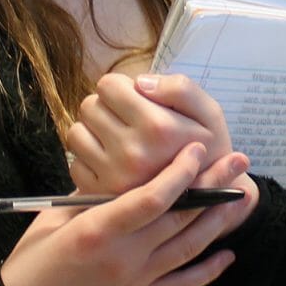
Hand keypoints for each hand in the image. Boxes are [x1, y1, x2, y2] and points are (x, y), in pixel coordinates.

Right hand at [0, 143, 255, 285]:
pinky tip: (227, 255)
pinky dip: (207, 272)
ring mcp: (133, 282)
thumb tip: (124, 170)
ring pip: (187, 249)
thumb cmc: (31, 262)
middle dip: (212, 187)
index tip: (198, 150)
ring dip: (217, 222)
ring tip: (241, 198)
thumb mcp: (54, 218)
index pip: (149, 199)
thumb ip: (91, 195)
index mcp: (97, 230)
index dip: (179, 173)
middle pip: (178, 217)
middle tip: (238, 162)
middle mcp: (122, 256)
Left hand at [66, 72, 231, 192]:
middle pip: (89, 106)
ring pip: (76, 132)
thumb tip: (139, 82)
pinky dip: (90, 160)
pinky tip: (112, 163)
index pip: (108, 85)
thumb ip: (180, 88)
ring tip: (118, 140)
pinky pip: (75, 163)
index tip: (133, 100)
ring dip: (94, 132)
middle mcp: (132, 152)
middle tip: (126, 120)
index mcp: (157, 127)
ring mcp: (113, 176)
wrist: (208, 202)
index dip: (120, 87)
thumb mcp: (210, 113)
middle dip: (106, 107)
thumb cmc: (207, 150)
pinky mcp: (99, 194)